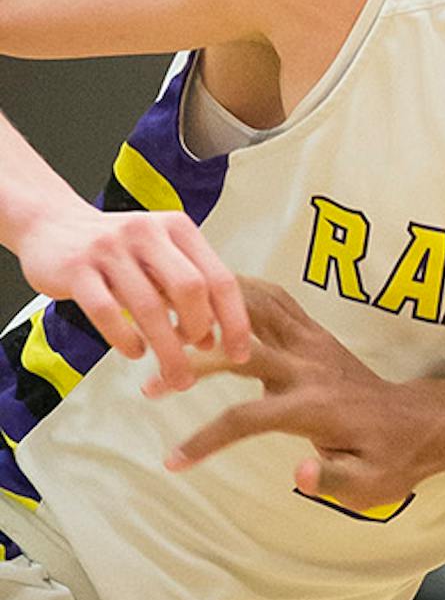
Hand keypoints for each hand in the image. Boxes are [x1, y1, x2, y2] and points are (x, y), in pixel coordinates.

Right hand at [18, 201, 248, 391]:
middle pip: (190, 290)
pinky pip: (107, 312)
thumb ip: (186, 295)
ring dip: (167, 350)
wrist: (49, 223)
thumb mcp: (158, 260)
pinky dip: (126, 339)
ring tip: (174, 375)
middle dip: (199, 332)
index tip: (240, 354)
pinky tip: (135, 352)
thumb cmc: (115, 250)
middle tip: (198, 363)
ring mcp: (109, 249)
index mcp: (178, 229)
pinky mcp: (75, 268)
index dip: (234, 321)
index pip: (220, 279)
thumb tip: (213, 341)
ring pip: (149, 307)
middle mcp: (147, 233)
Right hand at [164, 277, 433, 508]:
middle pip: (240, 352)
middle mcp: (310, 369)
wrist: (422, 423)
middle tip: (149, 386)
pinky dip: (239, 293)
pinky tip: (204, 298)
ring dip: (211, 314)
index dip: (206, 439)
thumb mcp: (370, 485)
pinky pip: (275, 301)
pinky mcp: (316, 335)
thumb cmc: (391, 460)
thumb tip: (299, 474)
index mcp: (314, 408)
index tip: (172, 461)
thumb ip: (334, 480)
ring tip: (163, 325)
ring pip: (257, 311)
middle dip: (191, 363)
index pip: (246, 418)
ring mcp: (313, 345)